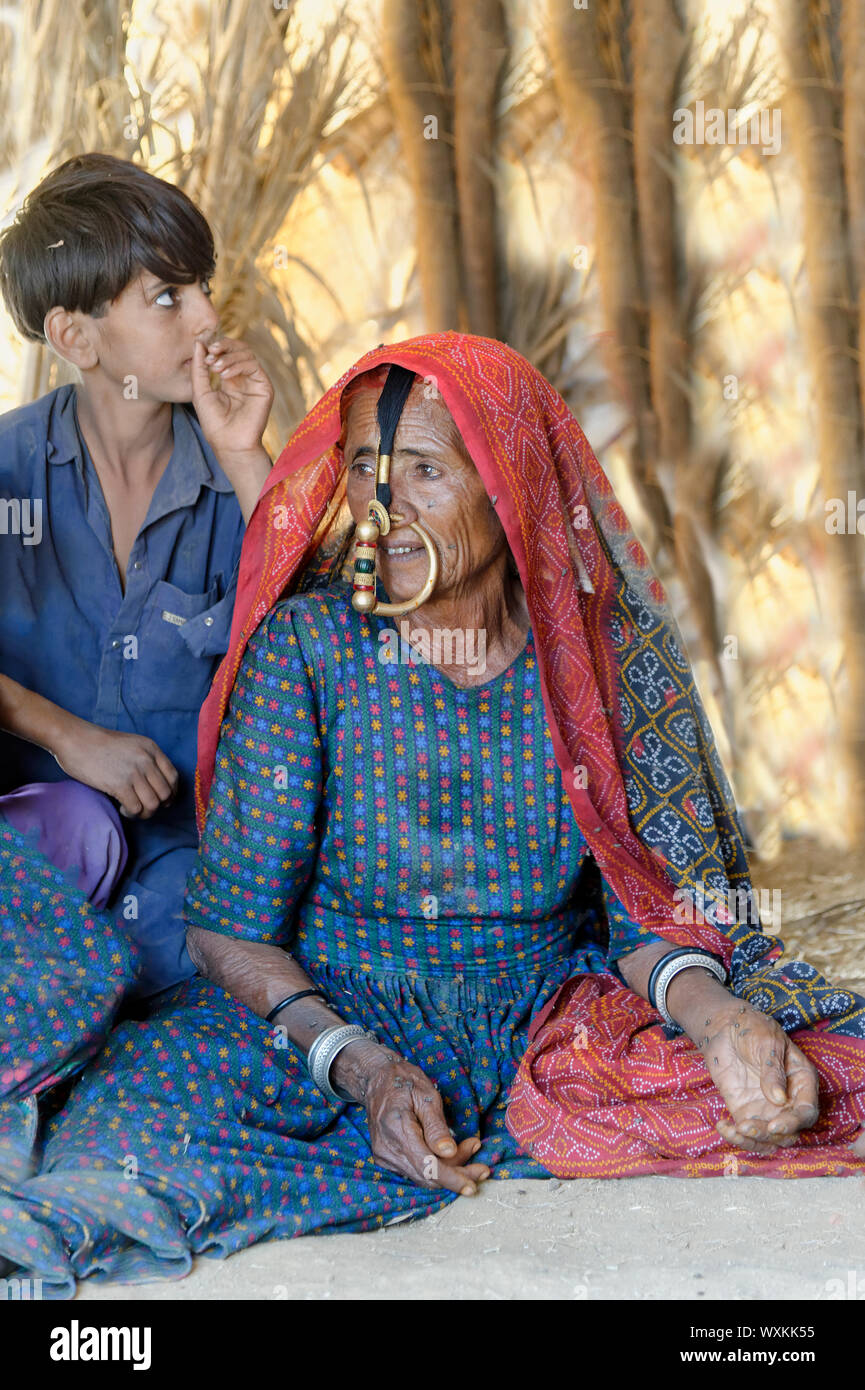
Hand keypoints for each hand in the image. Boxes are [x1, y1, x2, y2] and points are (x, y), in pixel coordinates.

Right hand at [53, 718, 178, 818]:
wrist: (74, 739)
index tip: (163, 800)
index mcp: (151, 748)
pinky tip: (122, 807)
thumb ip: (145, 759)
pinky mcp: (119, 784)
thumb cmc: (98, 743)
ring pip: (153, 804)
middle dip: (157, 805)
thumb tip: (154, 785)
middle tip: (144, 807)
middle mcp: (146, 760)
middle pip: (165, 793)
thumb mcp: (130, 744)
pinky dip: (131, 813)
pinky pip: (136, 808)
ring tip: (132, 809)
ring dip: (144, 812)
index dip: (170, 793)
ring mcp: (134, 772)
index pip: (173, 777)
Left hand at [190, 334, 273, 458]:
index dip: (216, 347)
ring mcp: (255, 382)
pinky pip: (253, 365)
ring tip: (214, 367)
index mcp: (231, 380)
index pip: (227, 353)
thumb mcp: (200, 391)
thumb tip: (199, 343)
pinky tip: (224, 375)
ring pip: (247, 354)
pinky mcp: (264, 387)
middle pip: (239, 349)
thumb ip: (199, 368)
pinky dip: (237, 365)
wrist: (228, 443)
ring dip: (228, 357)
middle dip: (224, 346)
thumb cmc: (214, 422)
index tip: (203, 351)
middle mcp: (245, 379)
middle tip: (210, 352)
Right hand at [332, 1039, 490, 1194]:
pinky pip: (415, 1170)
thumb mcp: (425, 1095)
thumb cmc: (403, 1081)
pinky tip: (451, 1154)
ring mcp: (384, 1156)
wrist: (376, 1079)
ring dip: (449, 1170)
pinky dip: (436, 1167)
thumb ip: (436, 1126)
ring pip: (423, 1176)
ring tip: (469, 1151)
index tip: (473, 1185)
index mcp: (397, 1130)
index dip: (452, 1179)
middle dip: (457, 1175)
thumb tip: (448, 1152)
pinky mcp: (387, 1158)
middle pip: (427, 1176)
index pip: (427, 1166)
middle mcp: (387, 1149)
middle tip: (481, 1168)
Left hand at [694, 997, 819, 1153]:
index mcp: (802, 1081)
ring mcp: (767, 1109)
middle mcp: (788, 1100)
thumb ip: (773, 1070)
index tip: (775, 1125)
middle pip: (790, 1132)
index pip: (806, 1111)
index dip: (794, 1122)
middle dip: (772, 1135)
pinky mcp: (745, 1112)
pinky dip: (735, 1137)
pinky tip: (723, 1126)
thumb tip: (779, 1099)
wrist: (725, 1026)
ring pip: (770, 1139)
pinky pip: (746, 1134)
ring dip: (755, 1141)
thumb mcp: (767, 1043)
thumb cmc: (753, 1028)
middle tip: (749, 1127)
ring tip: (736, 1129)